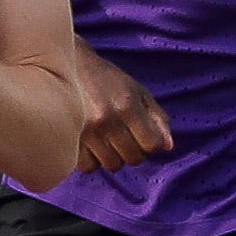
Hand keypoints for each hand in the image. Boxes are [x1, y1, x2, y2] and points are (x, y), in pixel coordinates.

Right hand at [74, 44, 173, 172]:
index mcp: (127, 106)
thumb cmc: (107, 79)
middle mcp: (107, 120)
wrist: (67, 68)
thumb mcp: (138, 91)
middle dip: (134, 151)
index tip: (145, 136)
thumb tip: (168, 147)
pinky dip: (93, 160)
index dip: (152, 143)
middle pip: (133, 158)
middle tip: (126, 137)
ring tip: (108, 140)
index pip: (152, 144)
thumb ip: (157, 118)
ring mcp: (86, 132)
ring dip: (114, 156)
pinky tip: (93, 146)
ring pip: (112, 165)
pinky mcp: (69, 139)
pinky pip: (89, 166)